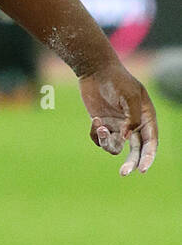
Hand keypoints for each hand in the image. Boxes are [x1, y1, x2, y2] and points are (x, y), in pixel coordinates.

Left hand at [78, 60, 157, 175]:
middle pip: (135, 150)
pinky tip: (95, 121)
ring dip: (107, 141)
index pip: (150, 142)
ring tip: (100, 126)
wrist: (95, 71)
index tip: (142, 170)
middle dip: (130, 163)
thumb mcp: (129, 97)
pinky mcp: (102, 125)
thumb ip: (132, 118)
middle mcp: (133, 124)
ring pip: (115, 147)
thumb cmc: (116, 80)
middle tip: (123, 173)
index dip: (148, 157)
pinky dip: (96, 135)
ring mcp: (117, 125)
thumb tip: (128, 138)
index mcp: (146, 117)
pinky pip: (100, 140)